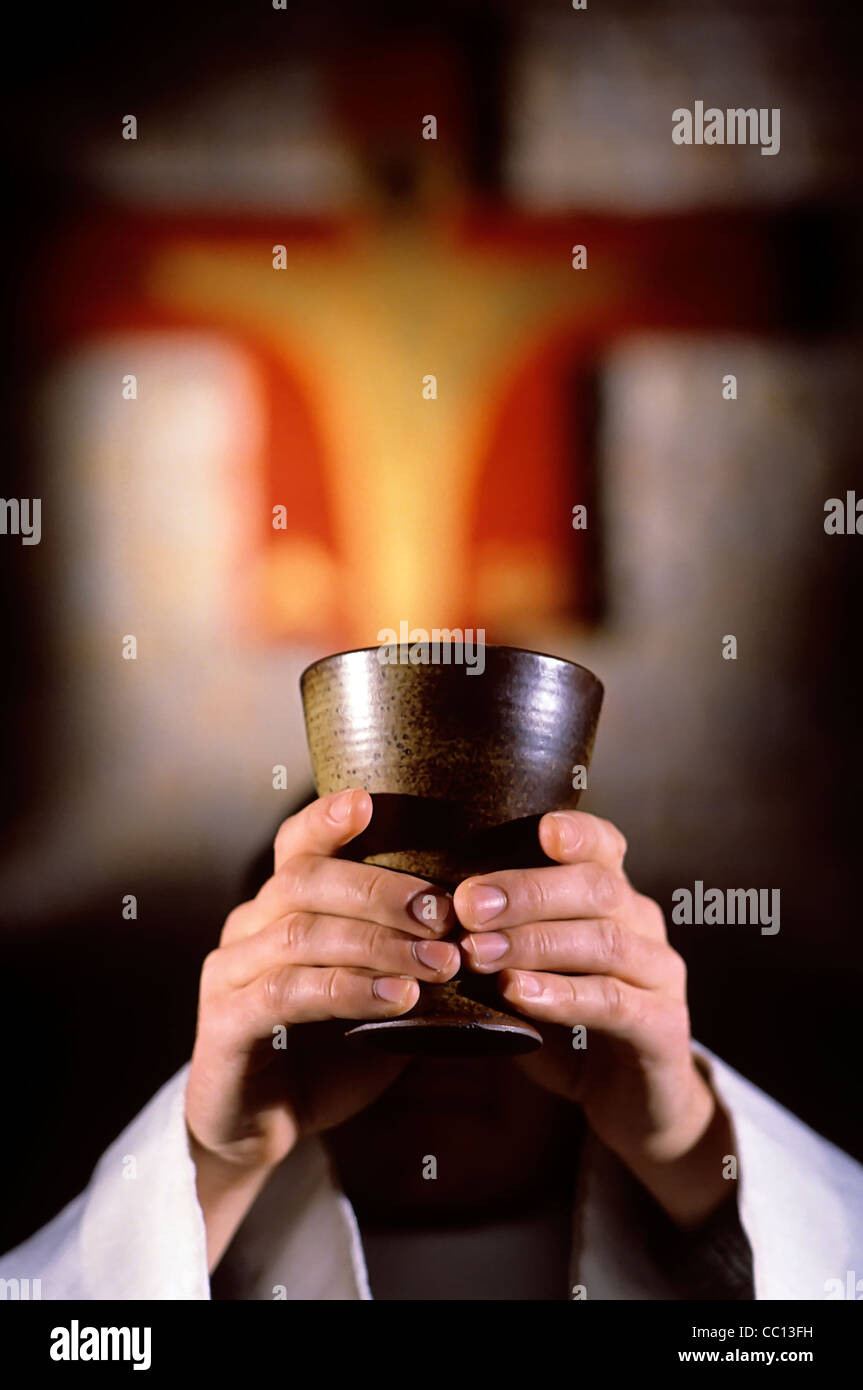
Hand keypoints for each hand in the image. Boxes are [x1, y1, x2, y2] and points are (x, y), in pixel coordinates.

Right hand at [185, 789, 458, 1265]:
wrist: (260, 1129)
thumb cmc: (325, 1054)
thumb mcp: (375, 995)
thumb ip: (409, 958)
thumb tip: (486, 931)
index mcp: (279, 907)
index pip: (297, 846)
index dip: (326, 819)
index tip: (369, 803)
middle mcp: (248, 927)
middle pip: (307, 880)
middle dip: (381, 889)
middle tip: (444, 911)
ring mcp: (230, 973)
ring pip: (302, 932)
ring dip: (378, 943)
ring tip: (439, 964)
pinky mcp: (225, 1023)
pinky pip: (289, 992)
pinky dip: (348, 990)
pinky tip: (397, 1000)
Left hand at [455, 811, 734, 1228]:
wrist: (634, 1102)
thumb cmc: (568, 1024)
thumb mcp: (530, 971)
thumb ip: (495, 940)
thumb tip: (422, 916)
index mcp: (613, 897)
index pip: (605, 846)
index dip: (578, 831)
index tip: (540, 829)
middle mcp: (643, 924)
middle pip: (597, 887)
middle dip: (527, 891)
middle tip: (466, 904)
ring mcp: (659, 974)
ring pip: (603, 941)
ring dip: (534, 942)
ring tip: (477, 953)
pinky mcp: (662, 1027)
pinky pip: (613, 1001)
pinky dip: (562, 995)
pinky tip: (518, 994)